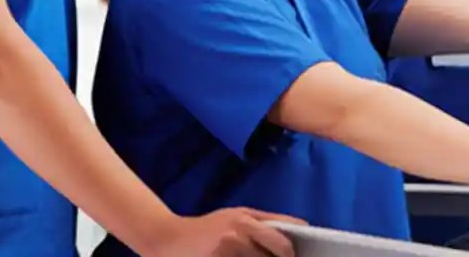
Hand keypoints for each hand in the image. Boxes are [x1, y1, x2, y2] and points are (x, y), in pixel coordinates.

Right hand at [145, 208, 302, 256]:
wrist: (167, 239)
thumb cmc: (207, 227)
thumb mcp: (236, 216)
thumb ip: (266, 221)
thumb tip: (301, 226)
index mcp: (244, 220)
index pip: (282, 243)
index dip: (290, 255)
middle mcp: (236, 235)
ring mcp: (224, 253)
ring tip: (244, 256)